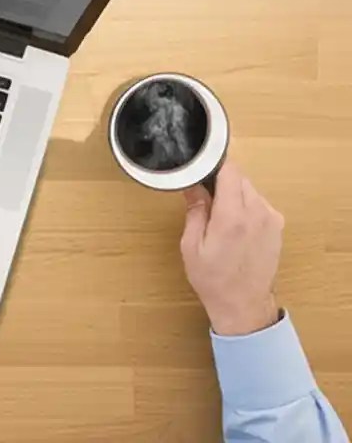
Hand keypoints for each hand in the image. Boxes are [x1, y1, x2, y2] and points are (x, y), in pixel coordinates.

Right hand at [180, 161, 283, 335]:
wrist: (244, 303)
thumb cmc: (213, 278)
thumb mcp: (191, 245)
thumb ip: (195, 210)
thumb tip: (194, 185)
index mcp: (232, 217)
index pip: (230, 172)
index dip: (214, 165)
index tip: (200, 169)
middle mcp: (257, 213)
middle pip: (240, 179)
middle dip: (221, 181)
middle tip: (204, 197)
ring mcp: (271, 219)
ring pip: (250, 190)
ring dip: (234, 194)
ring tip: (219, 215)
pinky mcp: (277, 226)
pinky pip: (259, 203)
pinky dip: (245, 205)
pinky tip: (234, 224)